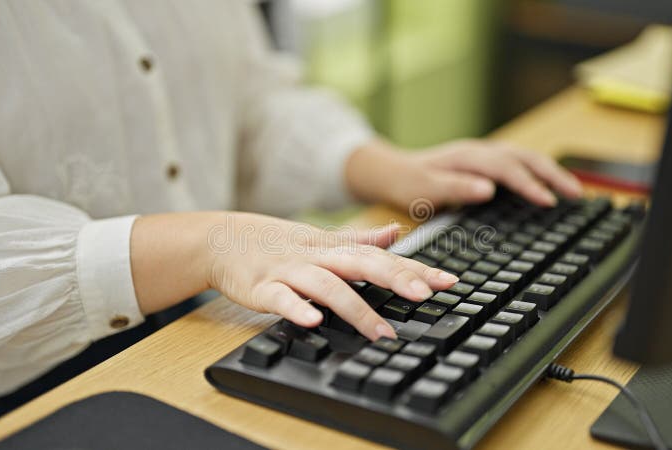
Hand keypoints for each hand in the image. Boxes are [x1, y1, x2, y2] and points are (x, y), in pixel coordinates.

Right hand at [130, 212, 458, 340]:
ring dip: (355, 308)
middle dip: (394, 278)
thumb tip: (398, 233)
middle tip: (424, 295)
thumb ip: (359, 239)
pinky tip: (311, 322)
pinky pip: (280, 299)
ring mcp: (288, 271)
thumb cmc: (276, 242)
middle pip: (360, 264)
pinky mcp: (262, 288)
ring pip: (326, 285)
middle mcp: (316, 256)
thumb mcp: (320, 238)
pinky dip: (296, 308)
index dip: (414, 269)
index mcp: (332, 247)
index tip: (448, 282)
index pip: (380, 256)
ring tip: (381, 331)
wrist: (222, 239)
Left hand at [346, 139, 582, 210]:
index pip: (506, 168)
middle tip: (576, 195)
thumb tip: (487, 189)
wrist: (393, 172)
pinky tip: (549, 186)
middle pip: (524, 157)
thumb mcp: (424, 190)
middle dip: (552, 174)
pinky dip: (538, 172)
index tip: (548, 201)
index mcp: (467, 157)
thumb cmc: (408, 184)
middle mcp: (479, 151)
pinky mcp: (485, 163)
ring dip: (550, 172)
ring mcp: (484, 155)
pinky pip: (518, 163)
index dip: (529, 183)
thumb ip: (454, 189)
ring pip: (525, 158)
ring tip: (573, 191)